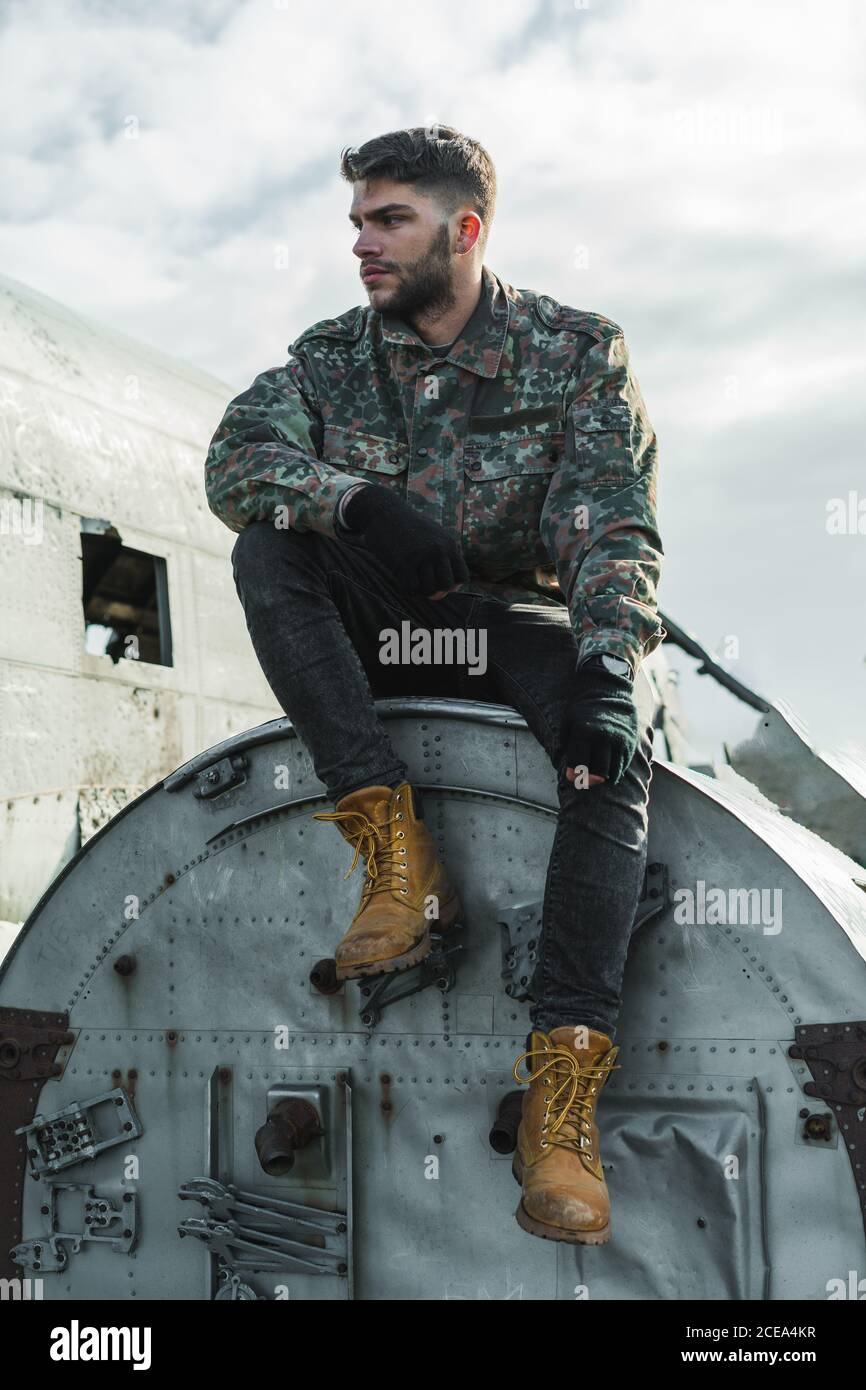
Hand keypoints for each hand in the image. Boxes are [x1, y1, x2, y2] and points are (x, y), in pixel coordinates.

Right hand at [343, 484, 469, 597]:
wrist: (385, 512)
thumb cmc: (410, 525)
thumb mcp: (436, 534)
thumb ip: (446, 555)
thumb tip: (454, 586)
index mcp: (449, 544)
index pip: (462, 577)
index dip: (453, 584)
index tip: (440, 580)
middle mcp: (438, 551)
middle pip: (446, 586)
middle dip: (437, 589)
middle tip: (425, 582)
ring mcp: (421, 557)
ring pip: (428, 590)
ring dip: (420, 590)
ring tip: (414, 580)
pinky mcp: (403, 562)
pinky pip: (410, 589)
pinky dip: (407, 589)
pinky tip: (403, 579)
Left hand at [560, 660, 638, 787]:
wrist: (609, 688)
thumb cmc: (584, 706)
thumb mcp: (568, 719)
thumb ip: (566, 744)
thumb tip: (569, 771)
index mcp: (584, 731)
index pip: (578, 762)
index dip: (573, 773)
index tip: (572, 777)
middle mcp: (603, 736)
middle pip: (597, 771)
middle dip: (589, 780)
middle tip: (586, 780)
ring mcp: (619, 739)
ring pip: (612, 771)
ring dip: (604, 777)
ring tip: (598, 776)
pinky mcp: (630, 741)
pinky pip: (623, 764)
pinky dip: (616, 771)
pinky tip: (609, 771)